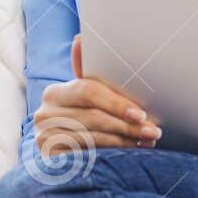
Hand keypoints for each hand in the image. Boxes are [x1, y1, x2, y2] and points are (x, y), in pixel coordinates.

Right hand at [33, 34, 162, 155]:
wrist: (63, 156)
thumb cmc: (81, 119)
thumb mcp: (86, 98)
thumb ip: (88, 73)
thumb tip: (80, 38)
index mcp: (54, 93)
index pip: (88, 92)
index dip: (117, 103)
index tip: (141, 114)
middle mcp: (44, 114)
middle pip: (93, 117)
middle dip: (127, 125)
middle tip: (152, 131)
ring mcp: (45, 138)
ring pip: (94, 137)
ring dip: (125, 140)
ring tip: (147, 141)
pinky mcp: (51, 158)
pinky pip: (88, 154)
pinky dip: (113, 153)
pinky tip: (131, 151)